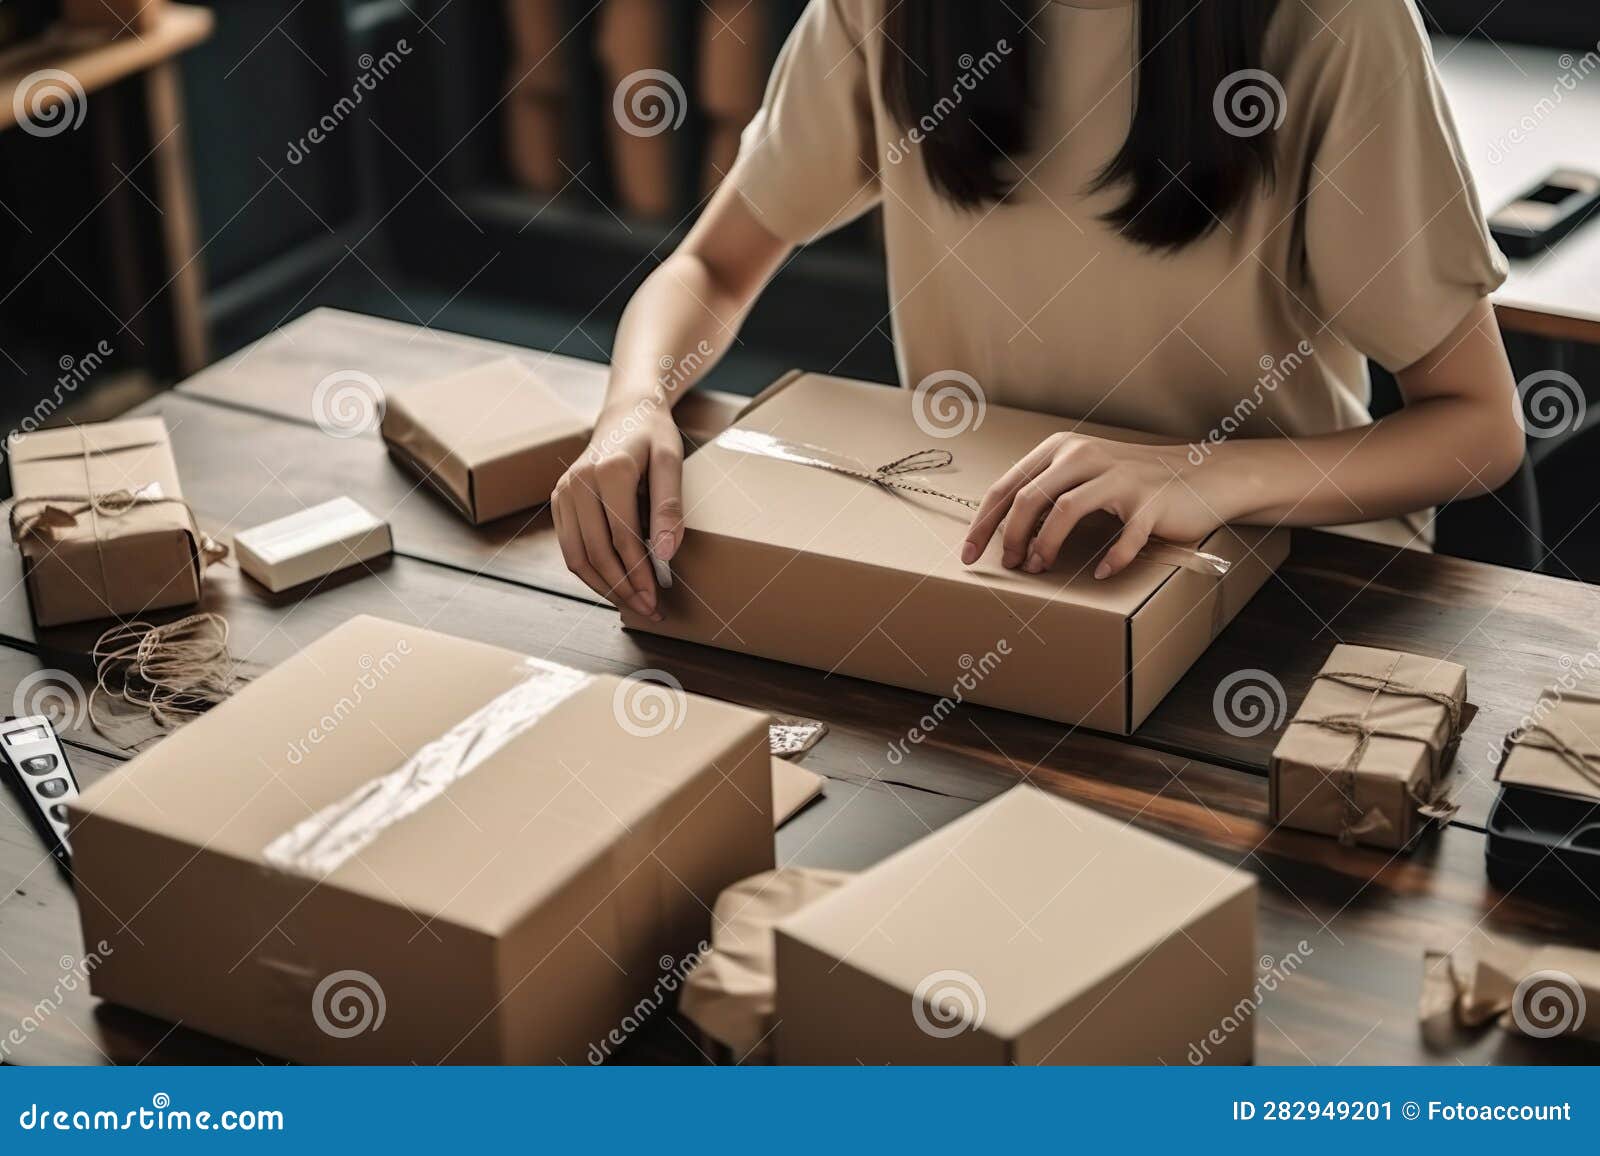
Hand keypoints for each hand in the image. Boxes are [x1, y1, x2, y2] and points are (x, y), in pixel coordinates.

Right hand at [552, 404, 682, 619]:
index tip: (657, 597)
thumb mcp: (672, 462)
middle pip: (597, 552)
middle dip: (624, 588)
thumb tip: (666, 554)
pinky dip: (589, 572)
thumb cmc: (654, 437)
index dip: (640, 573)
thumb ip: (669, 507)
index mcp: (610, 470)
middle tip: (648, 609)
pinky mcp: (558, 499)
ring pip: (576, 556)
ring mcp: (564, 491)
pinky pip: (569, 547)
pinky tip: (613, 584)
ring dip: (604, 587)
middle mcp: (579, 481)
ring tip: (631, 604)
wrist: (627, 412)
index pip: (623, 538)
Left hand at [960, 433, 1223, 579]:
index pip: (1007, 486)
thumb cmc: (1132, 484)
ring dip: (1045, 546)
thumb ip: (1047, 494)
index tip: (969, 553)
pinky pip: (1123, 537)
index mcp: (1062, 450)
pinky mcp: (1150, 501)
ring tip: (1040, 568)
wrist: (1201, 476)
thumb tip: (1006, 536)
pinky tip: (1100, 572)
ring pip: (1064, 511)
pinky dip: (1109, 558)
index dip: (983, 523)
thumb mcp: (1083, 477)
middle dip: (1009, 537)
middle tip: (1008, 565)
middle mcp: (1086, 456)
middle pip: (1029, 498)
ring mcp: (1119, 477)